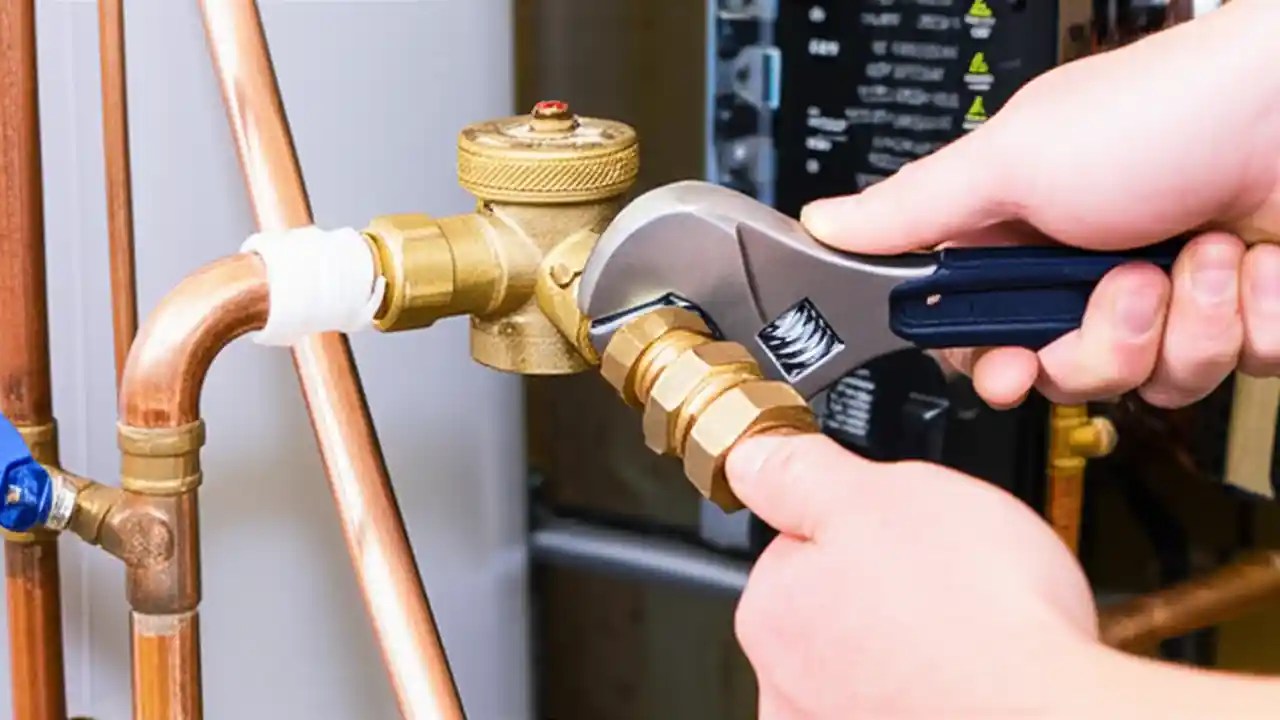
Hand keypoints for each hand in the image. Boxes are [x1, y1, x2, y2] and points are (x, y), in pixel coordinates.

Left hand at [726, 434, 1279, 718]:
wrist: (1057, 714)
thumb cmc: (981, 618)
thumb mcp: (879, 495)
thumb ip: (800, 474)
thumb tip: (750, 457)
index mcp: (772, 610)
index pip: (797, 546)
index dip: (860, 526)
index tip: (904, 532)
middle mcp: (786, 686)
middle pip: (831, 610)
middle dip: (884, 590)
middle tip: (947, 582)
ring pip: (870, 663)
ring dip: (911, 646)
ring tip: (970, 634)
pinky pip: (906, 703)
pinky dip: (934, 693)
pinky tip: (974, 679)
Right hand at [801, 0, 1279, 409]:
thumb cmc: (1173, 112)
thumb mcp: (1016, 157)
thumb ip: (914, 209)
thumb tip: (825, 223)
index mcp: (1027, 231)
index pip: (979, 331)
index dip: (990, 361)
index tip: (1004, 369)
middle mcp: (1093, 268)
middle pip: (1061, 371)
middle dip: (1098, 339)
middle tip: (1122, 280)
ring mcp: (1172, 296)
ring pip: (1147, 382)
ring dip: (1183, 321)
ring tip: (1203, 251)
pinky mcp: (1243, 321)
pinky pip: (1228, 371)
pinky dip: (1248, 317)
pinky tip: (1256, 261)